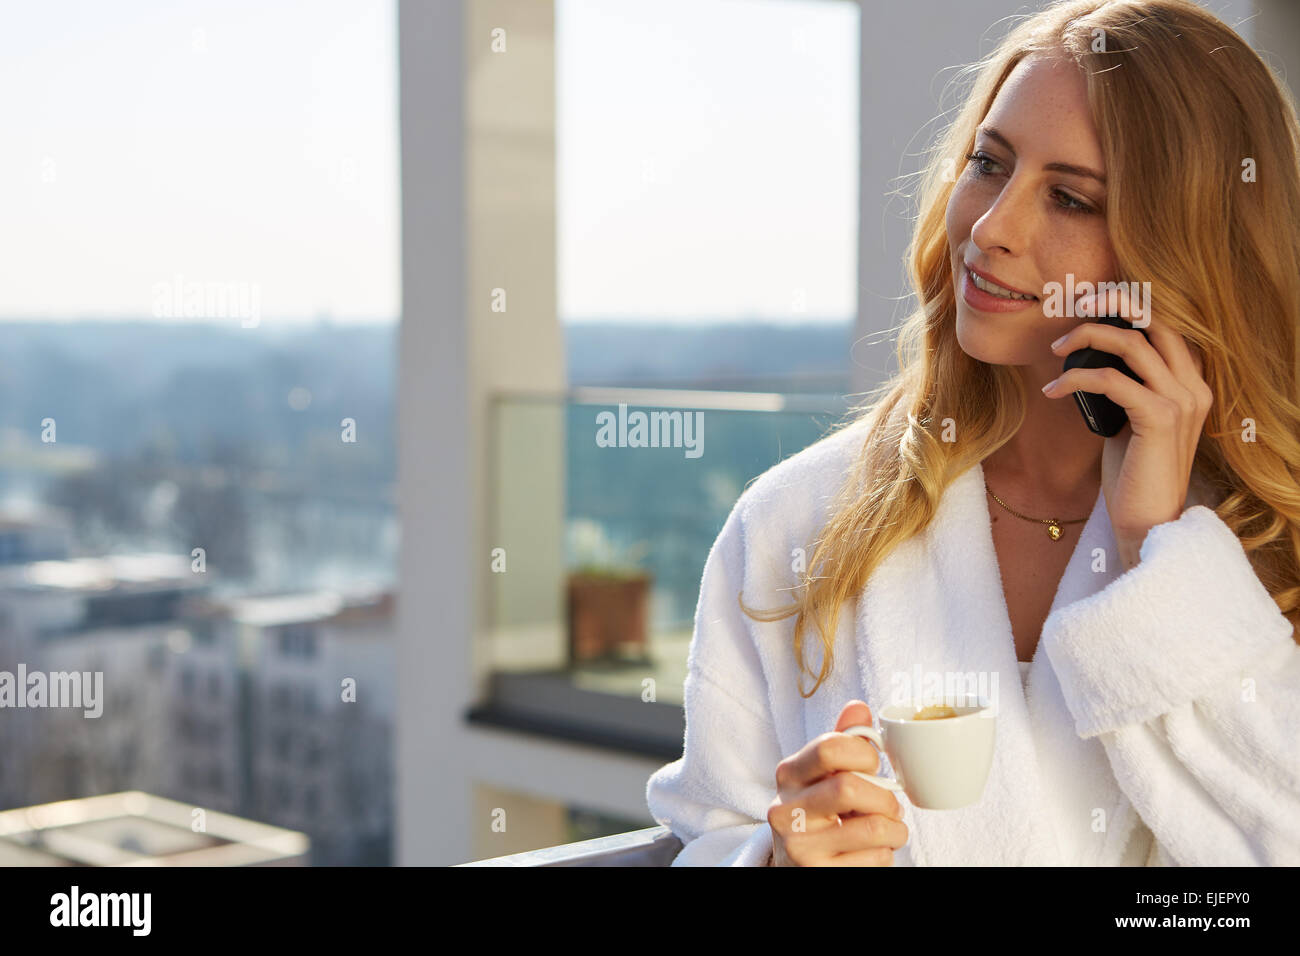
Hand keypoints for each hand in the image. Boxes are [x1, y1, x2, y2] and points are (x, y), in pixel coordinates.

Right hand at [767, 700, 907, 865]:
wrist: (797, 865)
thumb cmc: (819, 812)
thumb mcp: (823, 775)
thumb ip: (842, 741)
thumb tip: (857, 707)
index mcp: (788, 774)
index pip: (831, 747)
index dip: (865, 754)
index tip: (871, 766)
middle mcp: (785, 810)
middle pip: (850, 787)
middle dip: (884, 797)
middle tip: (887, 805)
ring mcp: (799, 847)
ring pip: (873, 828)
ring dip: (894, 829)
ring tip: (885, 829)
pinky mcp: (818, 874)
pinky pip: (876, 859)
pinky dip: (886, 854)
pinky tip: (870, 852)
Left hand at [1044, 288, 1212, 570]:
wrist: (1148, 522)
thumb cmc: (1134, 473)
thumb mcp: (1130, 421)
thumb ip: (1124, 389)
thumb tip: (1088, 359)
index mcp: (1191, 384)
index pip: (1166, 325)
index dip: (1129, 304)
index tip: (1089, 302)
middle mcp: (1194, 387)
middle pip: (1155, 319)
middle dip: (1111, 303)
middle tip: (1072, 306)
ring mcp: (1182, 401)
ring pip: (1131, 342)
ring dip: (1086, 336)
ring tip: (1056, 348)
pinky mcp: (1159, 419)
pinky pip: (1111, 379)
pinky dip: (1075, 378)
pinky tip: (1052, 390)